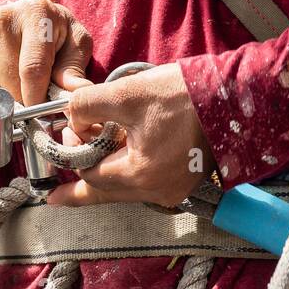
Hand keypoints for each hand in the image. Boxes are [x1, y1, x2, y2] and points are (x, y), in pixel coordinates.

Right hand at [0, 0, 93, 105]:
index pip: (32, 68)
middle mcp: (1, 17)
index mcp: (35, 12)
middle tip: (29, 101)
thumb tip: (77, 93)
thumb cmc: (52, 35)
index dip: (36, 98)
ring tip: (13, 91)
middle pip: (8, 82)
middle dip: (21, 101)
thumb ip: (75, 69)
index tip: (39, 113)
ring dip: (1, 101)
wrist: (20, 19)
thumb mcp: (73, 45)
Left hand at [48, 63, 215, 207]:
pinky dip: (128, 169)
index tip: (70, 131)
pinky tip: (119, 152)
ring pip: (125, 188)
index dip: (74, 153)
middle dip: (82, 183)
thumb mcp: (125, 94)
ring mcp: (174, 190)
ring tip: (91, 151)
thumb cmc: (183, 94)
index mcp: (141, 175)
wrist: (232, 95)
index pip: (90, 175)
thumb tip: (70, 117)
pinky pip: (145, 182)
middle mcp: (158, 192)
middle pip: (106, 192)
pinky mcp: (184, 181)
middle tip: (55, 194)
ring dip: (106, 170)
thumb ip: (87, 106)